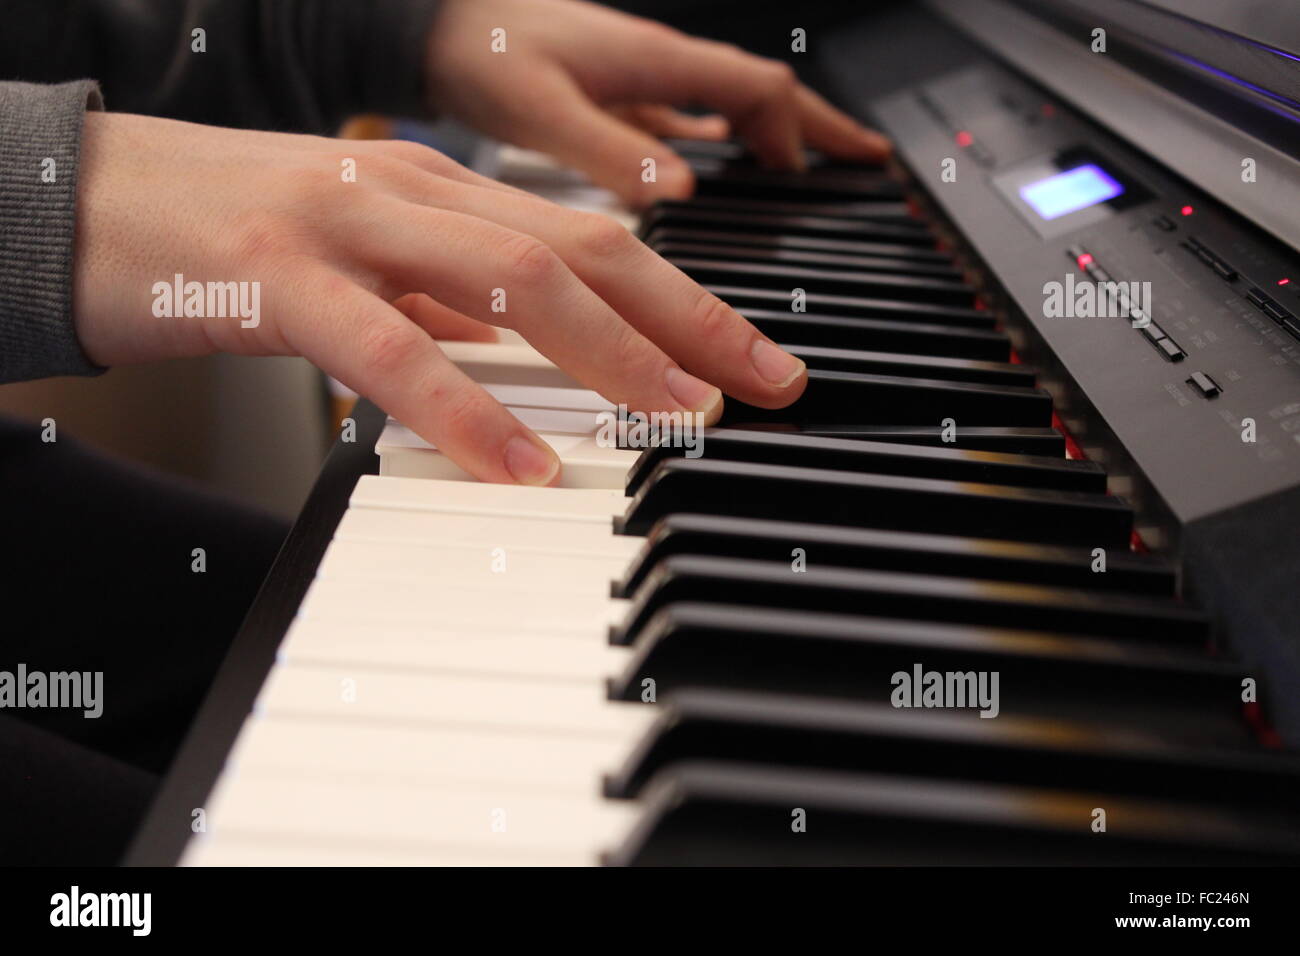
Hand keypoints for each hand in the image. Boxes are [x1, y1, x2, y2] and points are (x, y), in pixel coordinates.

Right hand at [72, 112, 808, 483]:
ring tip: (679, 417)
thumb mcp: (363, 260)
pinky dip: (467, 407)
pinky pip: (391, 347)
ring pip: (512, 280)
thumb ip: (443, 303)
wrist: (83, 195)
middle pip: (586, 254)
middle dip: (690, 324)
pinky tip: (520, 461)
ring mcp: (349, 227)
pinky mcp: (278, 277)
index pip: (597, 242)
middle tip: (762, 388)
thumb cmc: (230, 233)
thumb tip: (519, 361)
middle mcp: (415, 194)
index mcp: (443, 191)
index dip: (690, 303)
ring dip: (612, 355)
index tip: (754, 361)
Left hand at [426, 0, 891, 205]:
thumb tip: (681, 193)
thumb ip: (611, 151)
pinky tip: (716, 164)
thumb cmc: (476, 48)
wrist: (428, 21)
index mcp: (654, 61)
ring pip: (729, 103)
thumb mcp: (541, 108)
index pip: (760, 92)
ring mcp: (638, 77)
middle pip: (762, 94)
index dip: (805, 134)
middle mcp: (657, 64)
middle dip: (818, 129)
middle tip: (864, 162)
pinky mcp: (613, 93)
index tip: (832, 178)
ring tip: (807, 169)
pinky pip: (689, 114)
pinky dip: (721, 138)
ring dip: (775, 134)